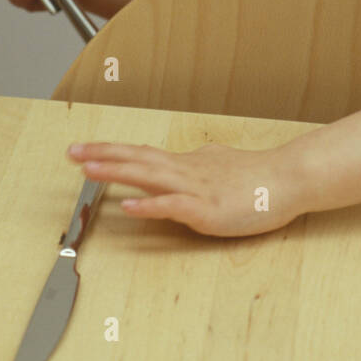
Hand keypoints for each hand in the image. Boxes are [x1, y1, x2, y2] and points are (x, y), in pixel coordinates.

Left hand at [67, 140, 311, 237]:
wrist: (289, 178)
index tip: (85, 150)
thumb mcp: (222, 166)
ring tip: (88, 169)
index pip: (142, 154)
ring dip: (117, 172)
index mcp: (186, 165)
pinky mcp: (207, 210)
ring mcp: (195, 189)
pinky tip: (129, 207)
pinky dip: (149, 206)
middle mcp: (185, 172)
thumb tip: (189, 162)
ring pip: (149, 177)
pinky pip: (173, 207)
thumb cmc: (259, 177)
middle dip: (102, 155)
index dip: (111, 151)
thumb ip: (200, 167)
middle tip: (71, 152)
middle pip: (137, 159)